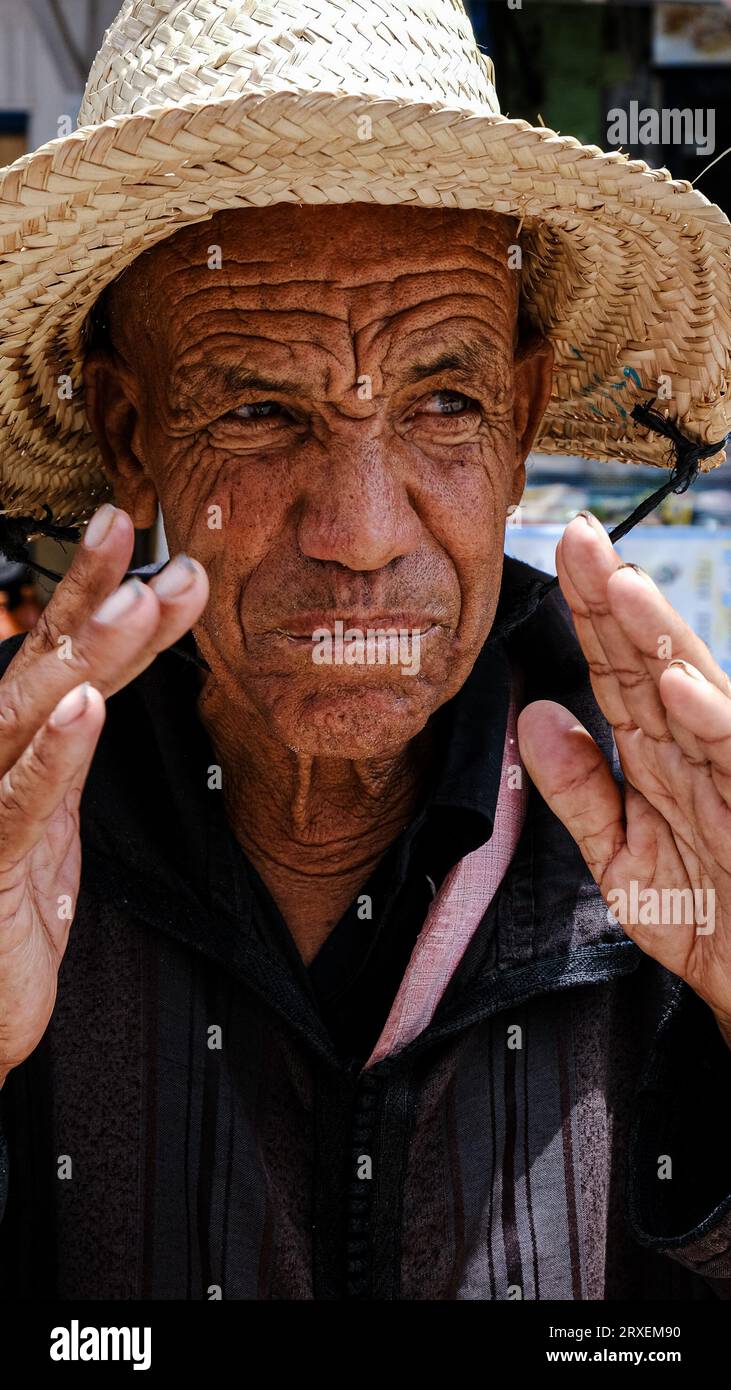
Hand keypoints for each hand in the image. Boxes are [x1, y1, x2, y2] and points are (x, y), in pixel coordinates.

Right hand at [0, 505, 207, 1083]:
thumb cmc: (6, 908)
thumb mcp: (53, 811)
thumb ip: (76, 742)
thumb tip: (108, 668)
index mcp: (15, 747)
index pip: (60, 656)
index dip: (101, 595)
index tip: (151, 543)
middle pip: (36, 664)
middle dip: (87, 595)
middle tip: (131, 528)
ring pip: (25, 716)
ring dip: (82, 655)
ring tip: (133, 601)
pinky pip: (17, 804)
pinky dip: (53, 756)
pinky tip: (87, 708)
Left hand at [518, 512, 730, 1045]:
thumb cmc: (710, 921)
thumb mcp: (623, 858)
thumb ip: (579, 790)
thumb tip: (532, 715)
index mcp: (660, 757)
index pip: (616, 672)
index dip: (587, 615)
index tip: (560, 554)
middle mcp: (697, 752)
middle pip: (651, 662)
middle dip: (614, 598)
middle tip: (579, 536)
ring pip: (694, 693)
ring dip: (659, 639)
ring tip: (620, 585)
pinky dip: (711, 721)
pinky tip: (677, 685)